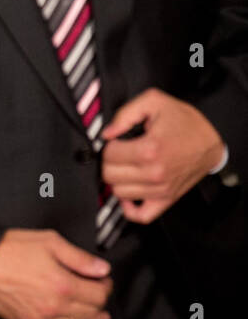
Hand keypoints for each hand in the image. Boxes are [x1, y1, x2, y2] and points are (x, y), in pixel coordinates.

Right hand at [0, 229, 111, 318]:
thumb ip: (79, 257)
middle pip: (92, 312)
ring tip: (100, 316)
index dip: (106, 286)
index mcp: (64, 284)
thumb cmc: (10, 250)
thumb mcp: (48, 242)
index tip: (103, 279)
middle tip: (99, 293)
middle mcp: (56, 307)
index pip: (99, 294)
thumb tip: (102, 269)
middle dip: (101, 302)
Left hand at [101, 88, 224, 223]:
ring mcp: (161, 189)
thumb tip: (107, 133)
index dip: (108, 145)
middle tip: (119, 153)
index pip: (109, 155)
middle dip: (109, 162)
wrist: (211, 140)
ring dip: (117, 180)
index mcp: (149, 150)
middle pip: (109, 175)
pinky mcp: (166, 199)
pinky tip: (129, 191)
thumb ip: (125, 114)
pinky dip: (129, 208)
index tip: (116, 141)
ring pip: (118, 192)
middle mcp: (155, 173)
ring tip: (126, 167)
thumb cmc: (185, 122)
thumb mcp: (154, 102)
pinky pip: (141, 215)